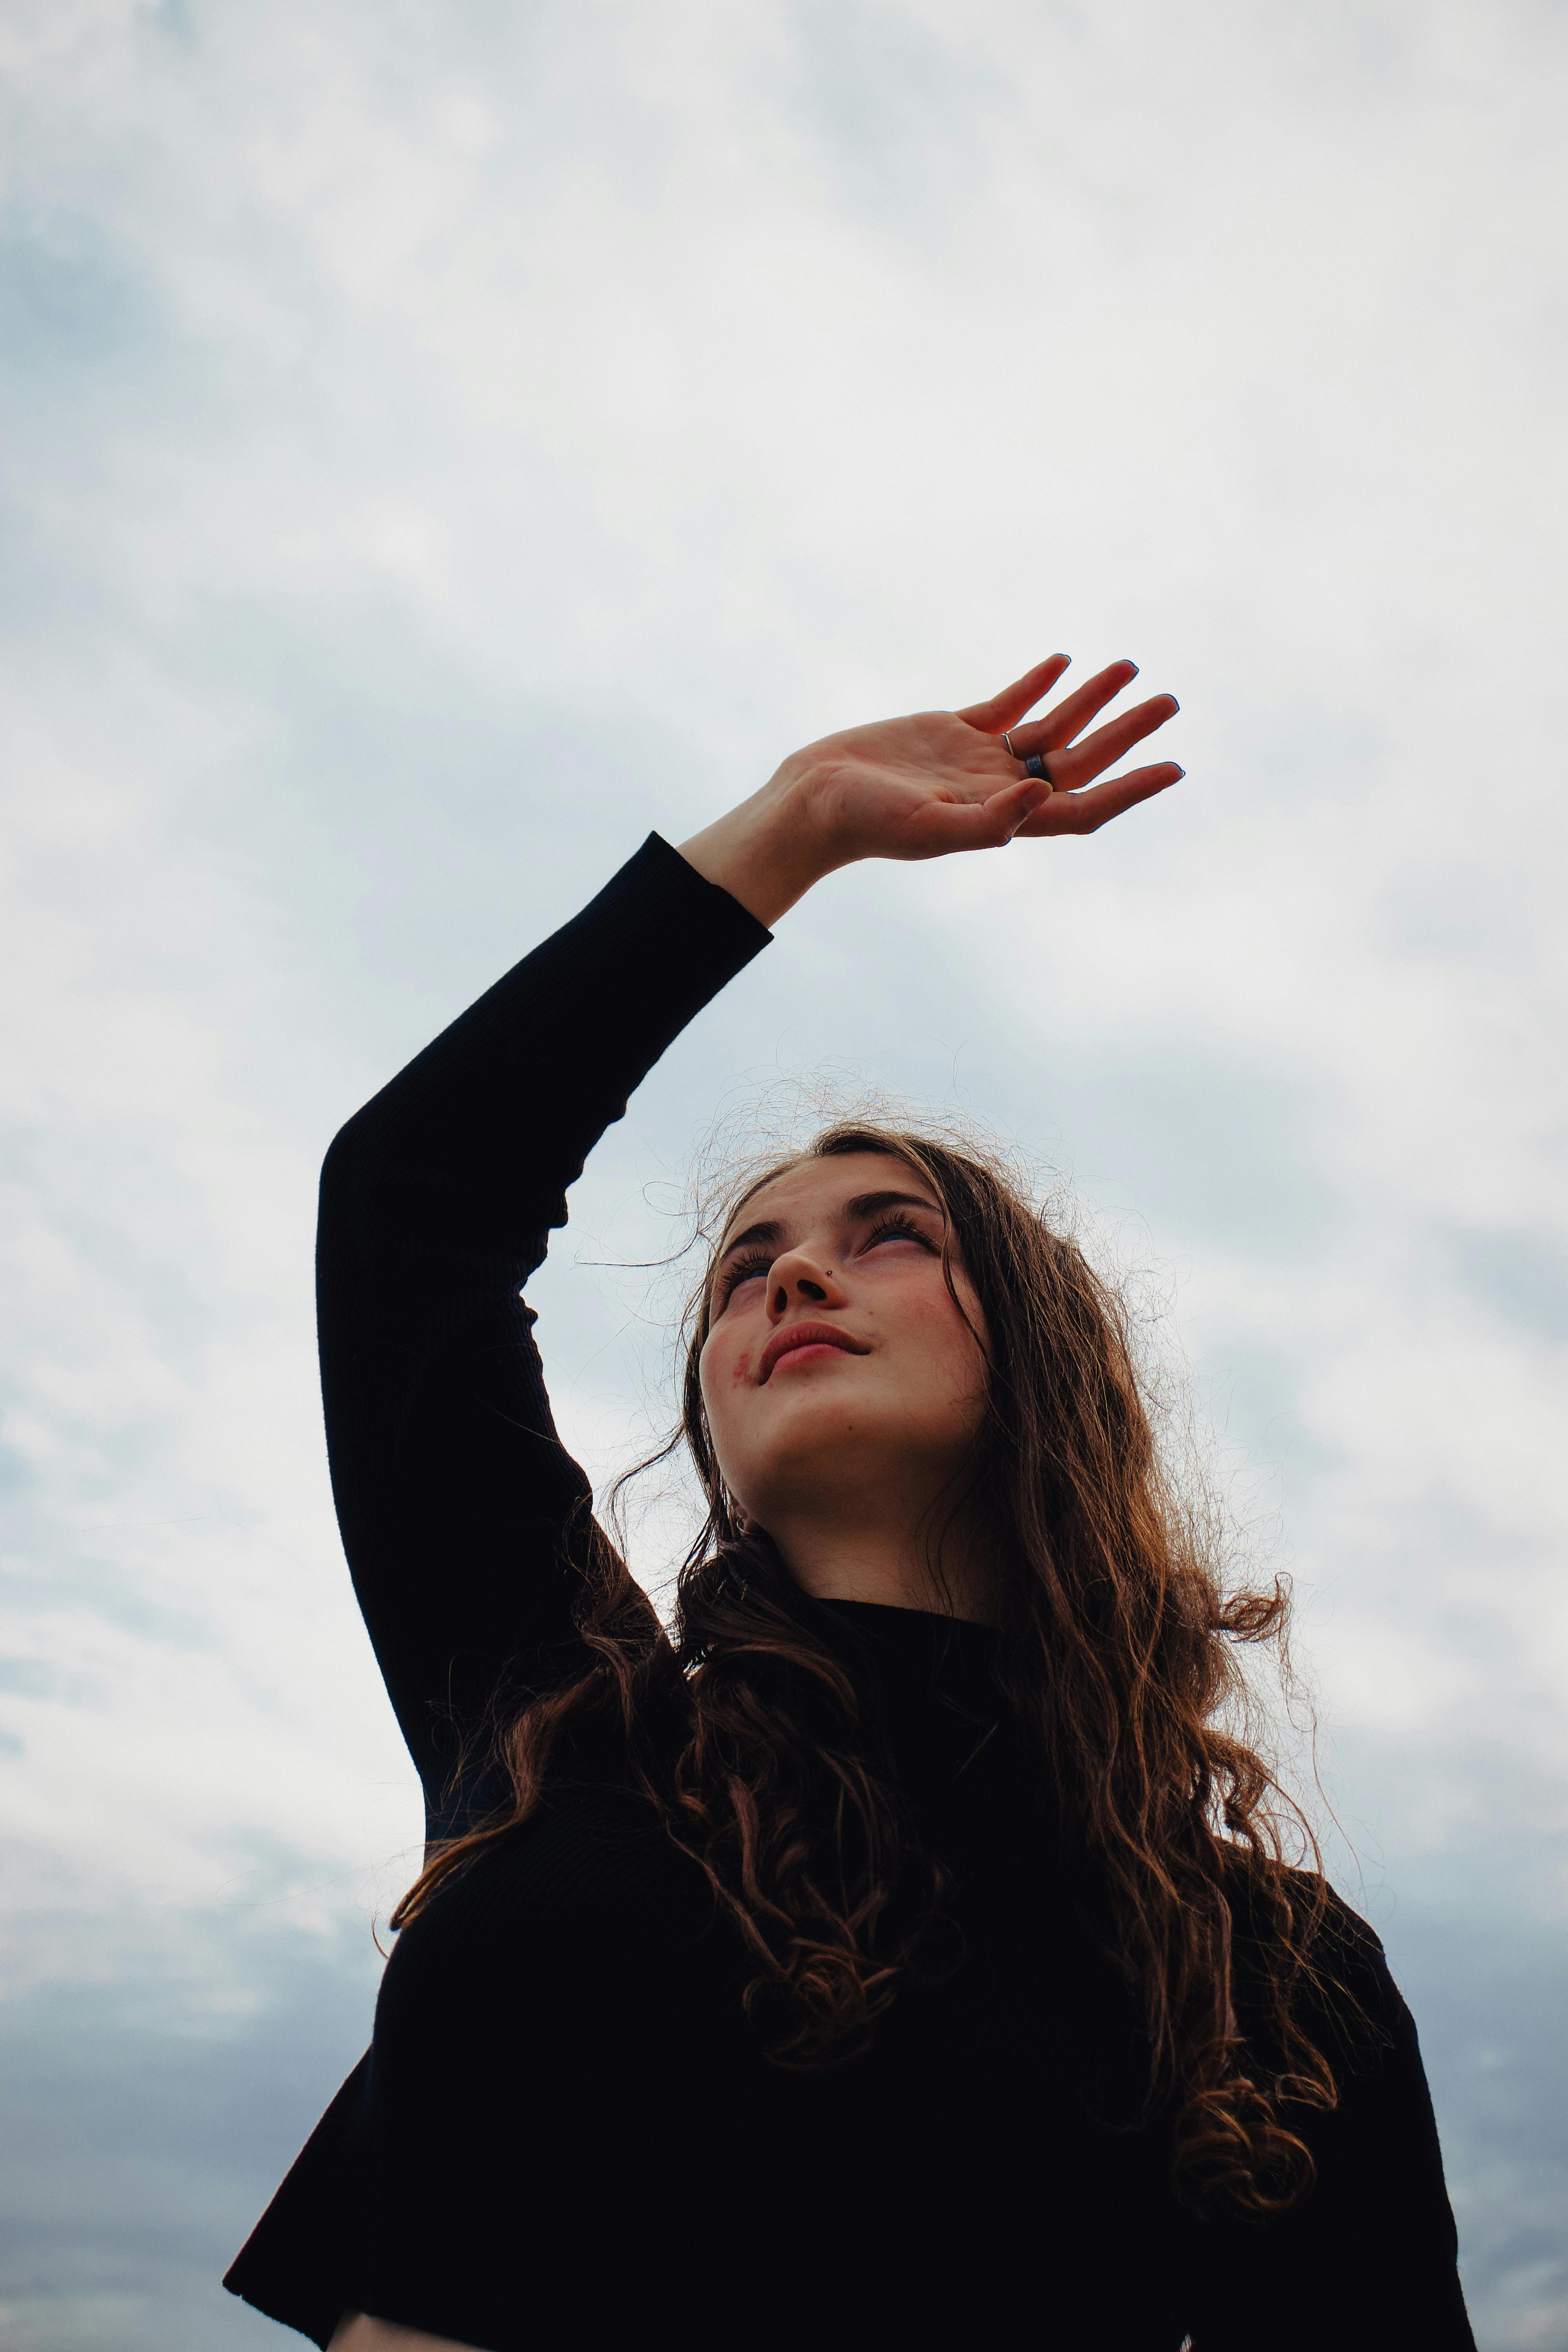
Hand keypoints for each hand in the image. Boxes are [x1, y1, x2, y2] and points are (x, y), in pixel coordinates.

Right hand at [679, 654, 1181, 925]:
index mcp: (1005, 818)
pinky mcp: (952, 731)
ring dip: (1091, 699)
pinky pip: (1008, 704)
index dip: (1130, 789)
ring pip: (1050, 726)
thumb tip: (1044, 793)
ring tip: (1130, 669)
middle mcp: (1001, 789)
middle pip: (1079, 758)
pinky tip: (1063, 661)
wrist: (814, 800)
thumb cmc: (866, 824)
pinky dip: (1037, 683)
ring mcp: (978, 759)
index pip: (1083, 805)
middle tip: (1170, 702)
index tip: (1174, 768)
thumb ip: (991, 820)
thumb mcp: (929, 829)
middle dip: (1126, 732)